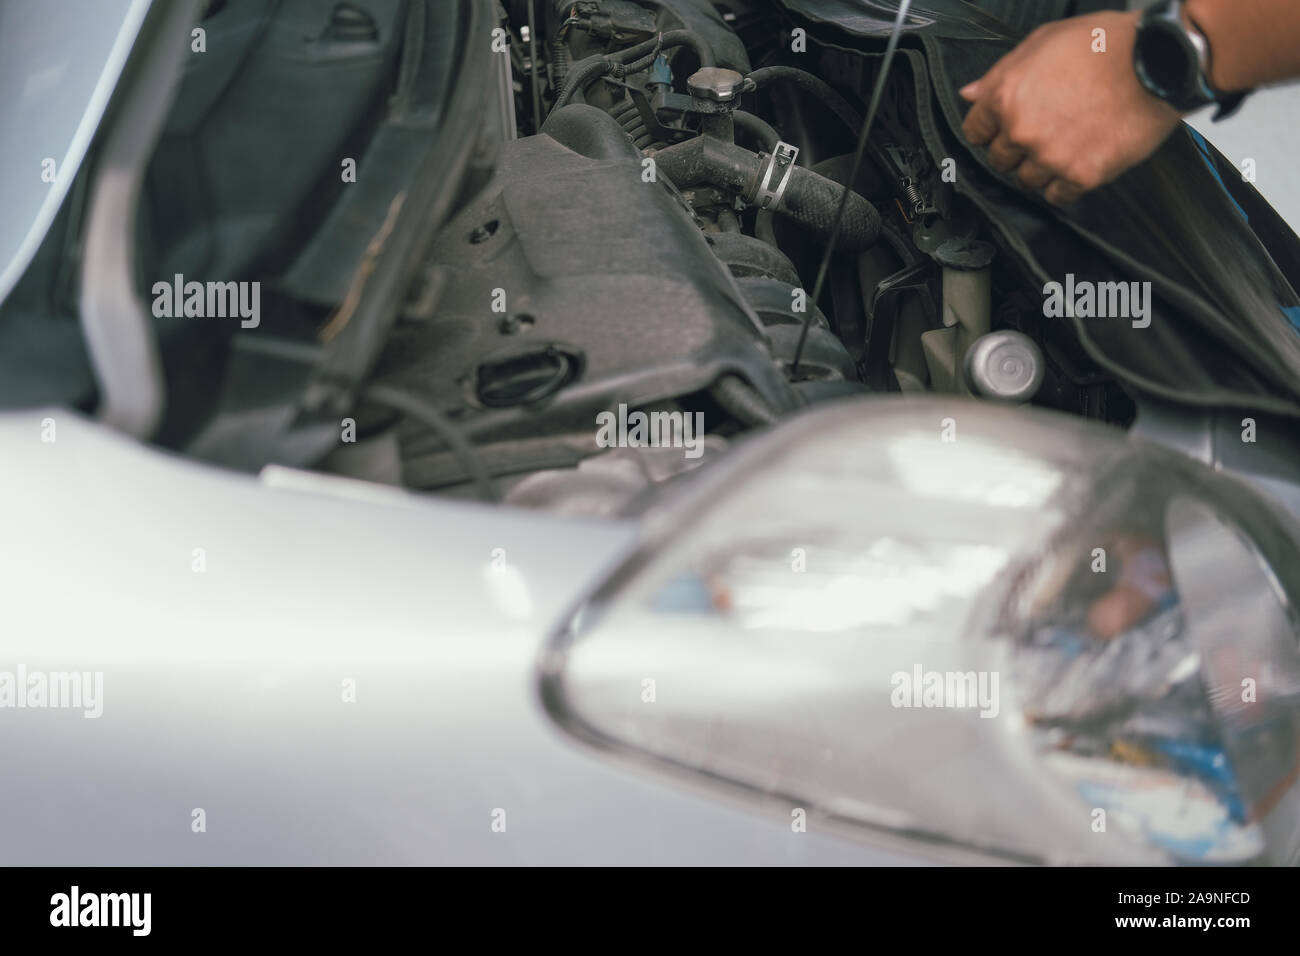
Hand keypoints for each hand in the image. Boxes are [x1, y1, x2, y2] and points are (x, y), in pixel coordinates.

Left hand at [960, 11, 1184, 204]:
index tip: (1000, 130)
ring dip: (1040, 168)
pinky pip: (1057, 196)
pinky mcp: (1081, 175)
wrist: (1160, 60)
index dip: (989, 130)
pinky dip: (1063, 185)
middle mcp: (1023, 130)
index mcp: (1007, 95)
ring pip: (1026, 180)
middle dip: (1015, 149)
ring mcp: (1051, 156)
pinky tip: (1076, 163)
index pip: (975, 131)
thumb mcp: (1044, 41)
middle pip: (999, 160)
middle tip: (1042, 133)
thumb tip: (971, 94)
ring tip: (1064, 145)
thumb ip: (1001, 72)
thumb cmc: (1107, 44)